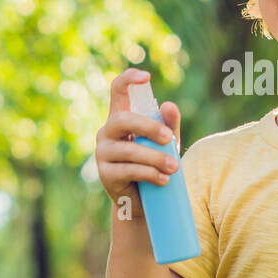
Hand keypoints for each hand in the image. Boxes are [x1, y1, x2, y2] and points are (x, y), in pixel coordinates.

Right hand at [94, 68, 183, 213]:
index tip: (147, 77)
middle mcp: (107, 132)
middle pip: (123, 120)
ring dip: (154, 158)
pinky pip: (128, 170)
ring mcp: (103, 153)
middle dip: (149, 127)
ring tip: (174, 168)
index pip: (118, 90)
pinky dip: (149, 174)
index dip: (129, 79)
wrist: (143, 200)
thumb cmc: (154, 163)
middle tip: (170, 139)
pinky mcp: (105, 174)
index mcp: (120, 117)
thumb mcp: (166, 143)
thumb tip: (169, 105)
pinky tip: (163, 179)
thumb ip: (170, 124)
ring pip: (128, 150)